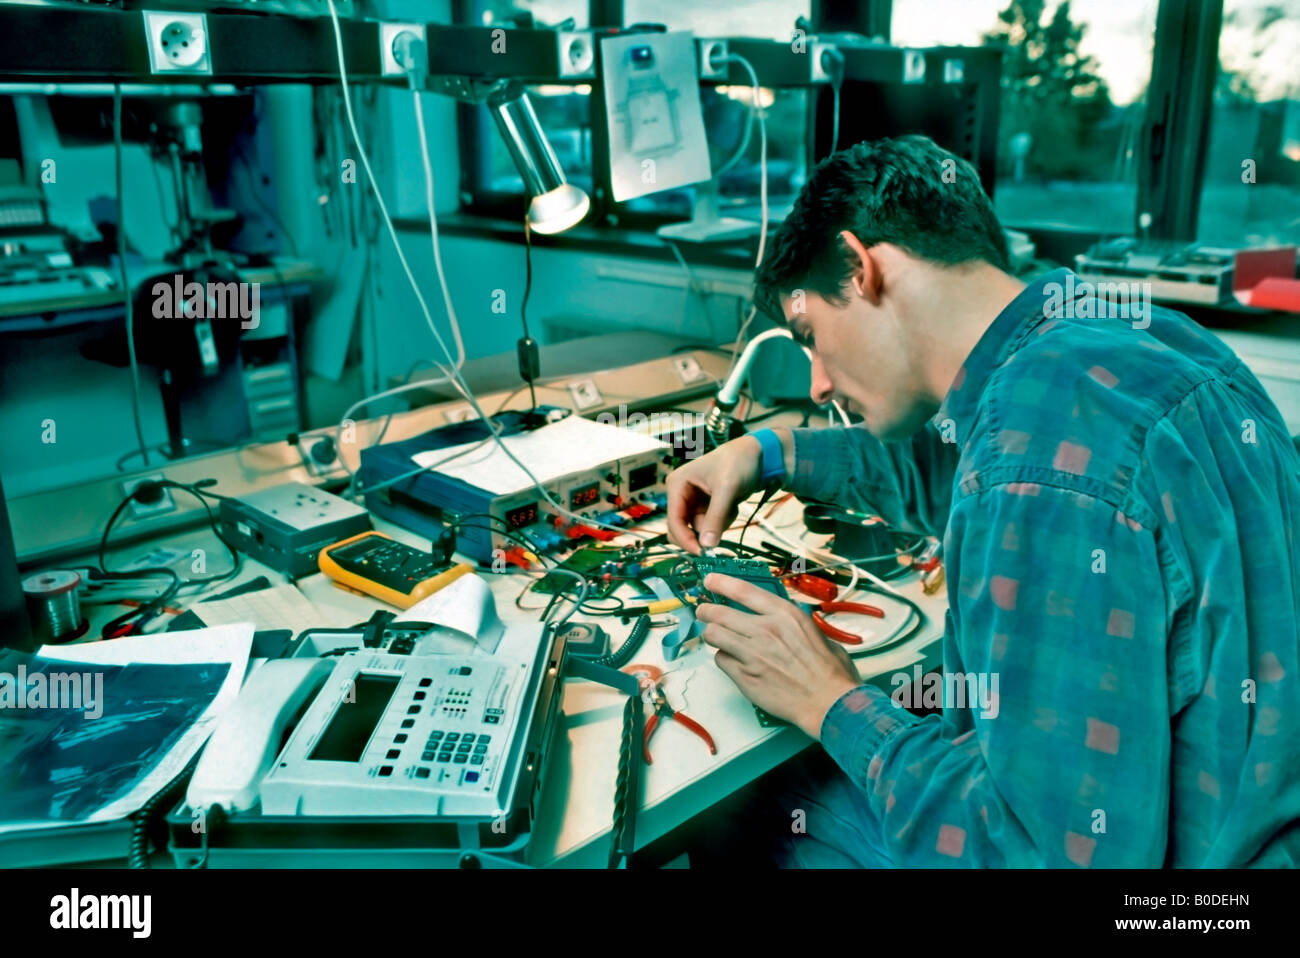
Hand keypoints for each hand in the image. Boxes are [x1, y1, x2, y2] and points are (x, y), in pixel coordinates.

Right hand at [665, 437, 762, 553]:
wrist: (757, 455)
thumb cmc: (739, 462)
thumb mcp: (727, 489)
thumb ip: (715, 517)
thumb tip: (706, 545)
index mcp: (677, 484)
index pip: (674, 520)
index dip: (685, 539)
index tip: (702, 553)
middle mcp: (681, 494)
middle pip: (681, 529)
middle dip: (702, 532)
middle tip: (719, 535)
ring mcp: (693, 502)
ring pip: (698, 529)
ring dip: (717, 524)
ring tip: (731, 505)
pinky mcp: (706, 507)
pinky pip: (710, 525)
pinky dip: (723, 520)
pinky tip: (732, 504)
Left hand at [695, 573, 861, 738]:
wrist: (829, 702)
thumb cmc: (829, 671)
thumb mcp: (815, 631)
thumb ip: (792, 622)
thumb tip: (780, 618)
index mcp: (785, 615)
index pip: (743, 590)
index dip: (722, 583)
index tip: (710, 580)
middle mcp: (765, 630)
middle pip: (719, 612)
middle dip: (707, 610)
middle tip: (704, 612)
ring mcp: (752, 653)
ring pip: (714, 635)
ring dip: (712, 634)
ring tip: (715, 636)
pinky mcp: (745, 676)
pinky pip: (721, 660)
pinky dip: (724, 658)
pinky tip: (733, 661)